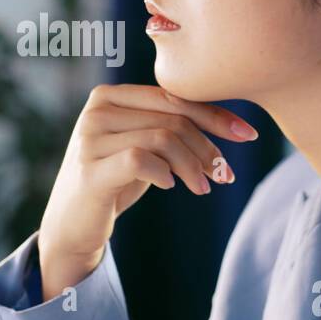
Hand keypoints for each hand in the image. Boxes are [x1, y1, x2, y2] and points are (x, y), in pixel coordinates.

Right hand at [35, 84, 258, 299]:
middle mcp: (96, 110)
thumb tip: (230, 122)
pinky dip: (165, 173)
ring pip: (162, 138)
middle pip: (171, 118)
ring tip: (202, 187)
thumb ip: (168, 125)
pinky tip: (171, 186)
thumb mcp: (142, 146)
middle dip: (207, 147)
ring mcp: (88, 139)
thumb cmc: (114, 181)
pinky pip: (141, 160)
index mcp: (109, 96)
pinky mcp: (89, 170)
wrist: (73, 224)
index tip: (247, 135)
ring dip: (192, 166)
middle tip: (224, 174)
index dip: (214, 115)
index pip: (173, 96)